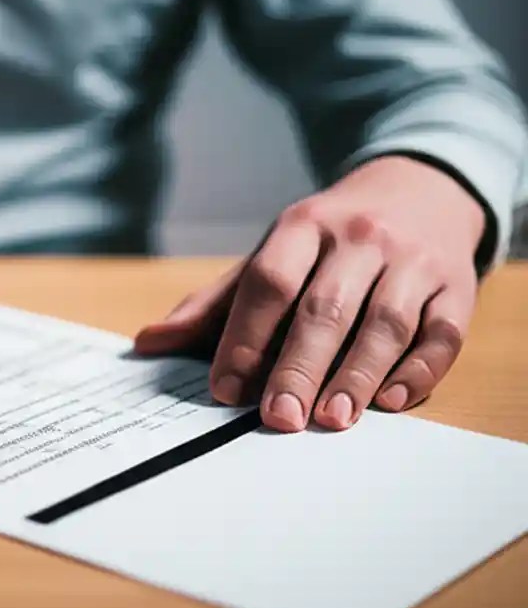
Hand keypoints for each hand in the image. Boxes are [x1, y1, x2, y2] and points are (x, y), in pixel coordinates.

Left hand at [135, 156, 485, 431]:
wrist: (421, 188)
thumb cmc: (328, 240)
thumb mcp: (271, 254)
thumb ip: (215, 304)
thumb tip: (149, 342)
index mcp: (303, 226)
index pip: (269, 282)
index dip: (245, 337)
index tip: (225, 388)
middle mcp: (360, 238)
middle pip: (325, 307)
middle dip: (299, 366)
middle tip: (278, 417)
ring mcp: (413, 261)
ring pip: (386, 322)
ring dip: (357, 375)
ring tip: (331, 419)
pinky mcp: (457, 286)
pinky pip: (442, 333)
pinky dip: (418, 370)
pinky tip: (391, 401)